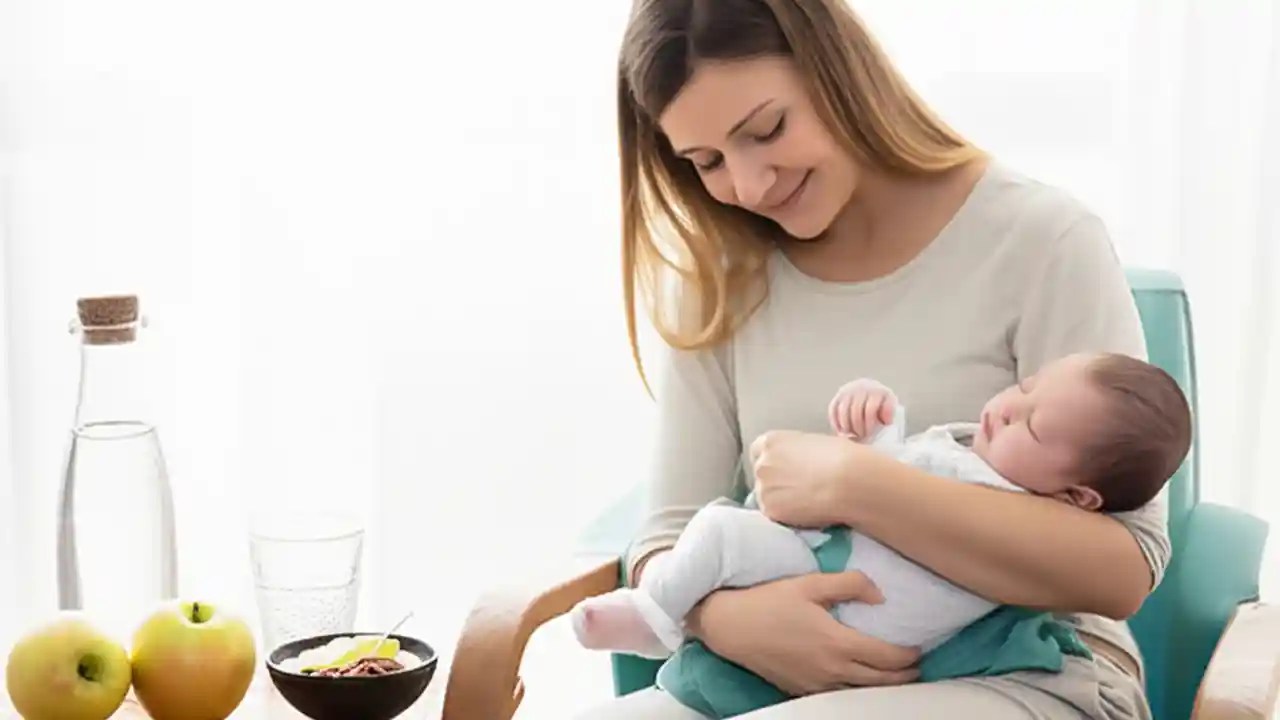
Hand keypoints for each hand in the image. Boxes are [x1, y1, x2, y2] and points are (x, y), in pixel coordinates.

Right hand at [686, 572, 919, 694]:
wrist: (729, 626)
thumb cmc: (768, 600)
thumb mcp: (809, 583)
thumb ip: (850, 584)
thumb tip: (880, 595)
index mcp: (837, 643)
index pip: (886, 658)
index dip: (908, 656)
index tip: (918, 649)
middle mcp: (830, 670)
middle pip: (879, 681)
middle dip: (903, 676)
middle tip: (916, 667)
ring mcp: (815, 684)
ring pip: (860, 693)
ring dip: (882, 686)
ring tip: (894, 677)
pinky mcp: (800, 690)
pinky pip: (838, 696)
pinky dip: (856, 691)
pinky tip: (858, 681)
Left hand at [749, 430, 862, 527]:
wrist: (847, 480)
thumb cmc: (840, 457)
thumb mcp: (813, 443)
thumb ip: (796, 452)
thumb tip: (799, 463)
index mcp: (771, 441)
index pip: (758, 452)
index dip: (774, 462)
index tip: (786, 470)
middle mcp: (761, 463)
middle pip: (762, 475)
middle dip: (776, 482)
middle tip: (799, 488)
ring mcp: (762, 487)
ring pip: (766, 497)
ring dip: (781, 500)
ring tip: (807, 503)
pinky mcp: (770, 510)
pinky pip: (775, 515)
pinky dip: (787, 516)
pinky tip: (807, 513)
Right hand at [829, 379, 896, 439]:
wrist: (872, 396)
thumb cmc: (883, 410)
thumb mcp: (890, 411)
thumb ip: (889, 416)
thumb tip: (886, 421)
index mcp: (879, 391)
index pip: (870, 410)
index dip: (868, 425)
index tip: (870, 435)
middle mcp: (864, 387)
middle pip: (856, 412)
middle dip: (858, 428)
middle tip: (861, 436)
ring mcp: (849, 390)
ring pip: (843, 411)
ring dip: (847, 427)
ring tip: (852, 435)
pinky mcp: (838, 395)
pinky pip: (833, 410)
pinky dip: (836, 422)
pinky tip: (842, 431)